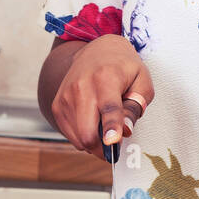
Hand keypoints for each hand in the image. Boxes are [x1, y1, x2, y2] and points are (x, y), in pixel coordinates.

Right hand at [49, 34, 152, 159]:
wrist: (96, 51)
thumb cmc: (123, 68)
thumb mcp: (141, 81)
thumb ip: (135, 107)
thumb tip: (126, 130)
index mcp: (106, 77)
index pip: (108, 107)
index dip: (111, 127)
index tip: (112, 141)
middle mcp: (82, 86)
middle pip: (87, 131)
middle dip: (103, 147)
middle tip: (115, 142)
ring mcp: (66, 96)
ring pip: (78, 138)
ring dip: (94, 142)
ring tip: (104, 125)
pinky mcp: (57, 104)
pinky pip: (70, 135)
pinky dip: (82, 136)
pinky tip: (92, 122)